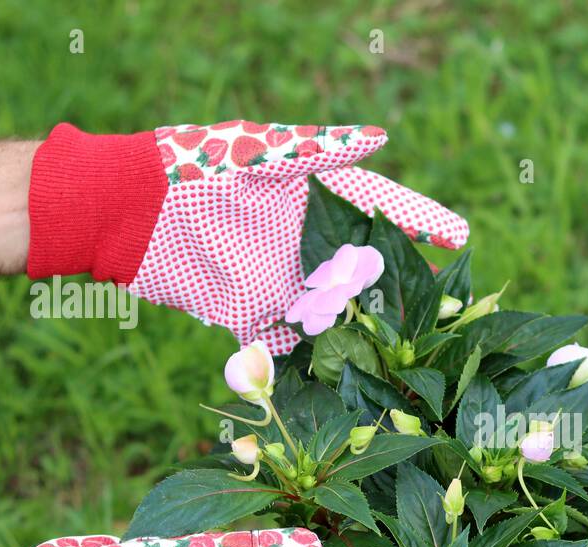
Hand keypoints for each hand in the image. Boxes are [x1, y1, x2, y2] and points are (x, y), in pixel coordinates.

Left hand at [27, 120, 468, 353]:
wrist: (128, 209)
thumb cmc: (194, 164)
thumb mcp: (261, 152)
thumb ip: (319, 149)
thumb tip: (379, 137)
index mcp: (312, 195)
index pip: (378, 206)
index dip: (418, 221)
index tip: (459, 236)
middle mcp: (302, 239)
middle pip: (364, 265)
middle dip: (400, 284)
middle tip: (440, 302)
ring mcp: (280, 278)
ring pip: (333, 307)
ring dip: (359, 323)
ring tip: (396, 342)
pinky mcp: (249, 312)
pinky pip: (287, 340)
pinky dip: (308, 355)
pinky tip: (338, 369)